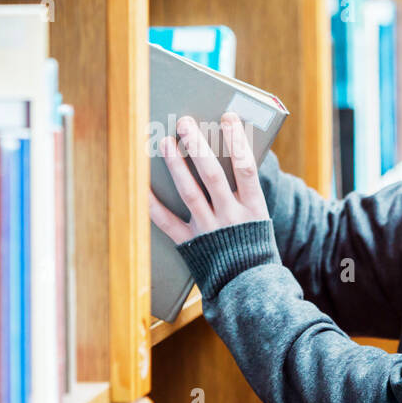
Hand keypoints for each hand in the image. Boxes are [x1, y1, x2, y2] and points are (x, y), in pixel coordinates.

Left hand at [149, 112, 269, 243]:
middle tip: (184, 122)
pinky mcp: (190, 243)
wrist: (248, 286)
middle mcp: (231, 218)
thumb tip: (226, 150)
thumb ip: (244, 189)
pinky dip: (152, 202)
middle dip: (198, 146)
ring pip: (189, 192)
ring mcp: (209, 231)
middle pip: (212, 175)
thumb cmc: (252, 243)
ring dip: (176, 165)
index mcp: (254, 209)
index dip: (237, 141)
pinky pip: (166, 221)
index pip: (246, 168)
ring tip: (165, 142)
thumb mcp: (259, 216)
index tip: (228, 116)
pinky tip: (142, 182)